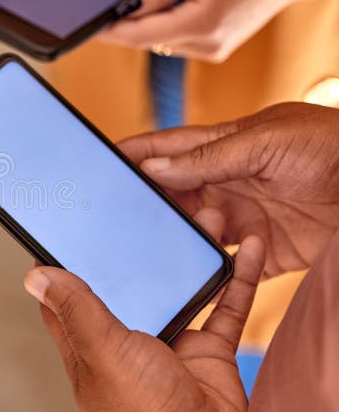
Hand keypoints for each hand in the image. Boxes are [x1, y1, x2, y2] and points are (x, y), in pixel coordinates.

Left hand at [24, 233, 264, 411]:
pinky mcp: (206, 349)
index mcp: (90, 343)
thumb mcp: (103, 352)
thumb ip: (76, 311)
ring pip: (176, 288)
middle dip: (136, 249)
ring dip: (186, 256)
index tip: (66, 228)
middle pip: (128, 283)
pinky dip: (235, 278)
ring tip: (195, 218)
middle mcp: (127, 339)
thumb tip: (35, 276)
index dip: (65, 263)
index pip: (68, 296)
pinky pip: (223, 306)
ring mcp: (168, 342)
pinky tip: (240, 250)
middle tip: (144, 208)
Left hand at [100, 0, 338, 61]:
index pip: (139, 36)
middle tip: (110, 2)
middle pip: (147, 40)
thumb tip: (124, 5)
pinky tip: (177, 3)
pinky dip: (166, 23)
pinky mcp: (213, 50)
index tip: (87, 25)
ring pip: (159, 41)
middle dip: (128, 22)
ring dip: (148, 22)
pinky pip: (175, 40)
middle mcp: (207, 46)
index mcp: (202, 24)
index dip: (110, 30)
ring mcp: (211, 52)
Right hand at [119, 102, 338, 276]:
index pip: (164, 149)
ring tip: (149, 245)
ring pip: (189, 228)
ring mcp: (242, 216)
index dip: (130, 155)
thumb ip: (209, 156)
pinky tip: (187, 269)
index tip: (97, 165)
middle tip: (110, 216)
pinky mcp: (262, 250)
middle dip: (141, 201)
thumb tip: (154, 168)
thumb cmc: (332, 147)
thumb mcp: (267, 141)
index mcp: (222, 146)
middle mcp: (226, 181)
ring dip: (171, 236)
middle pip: (169, 192)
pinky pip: (223, 261)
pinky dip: (205, 266)